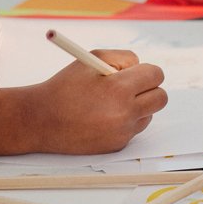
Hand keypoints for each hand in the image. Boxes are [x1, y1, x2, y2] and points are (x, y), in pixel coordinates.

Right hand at [0, 51, 166, 156]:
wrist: (42, 120)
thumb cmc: (65, 87)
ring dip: (137, 106)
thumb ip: (122, 58)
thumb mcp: (91, 59)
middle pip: (160, 98)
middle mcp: (125, 112)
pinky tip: (101, 117)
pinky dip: (125, 121)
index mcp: (119, 88)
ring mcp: (122, 132)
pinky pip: (133, 128)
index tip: (138, 72)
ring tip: (109, 102)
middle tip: (133, 86)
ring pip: (148, 114)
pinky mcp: (117, 145)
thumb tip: (140, 66)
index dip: (147, 71)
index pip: (155, 75)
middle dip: (150, 89)